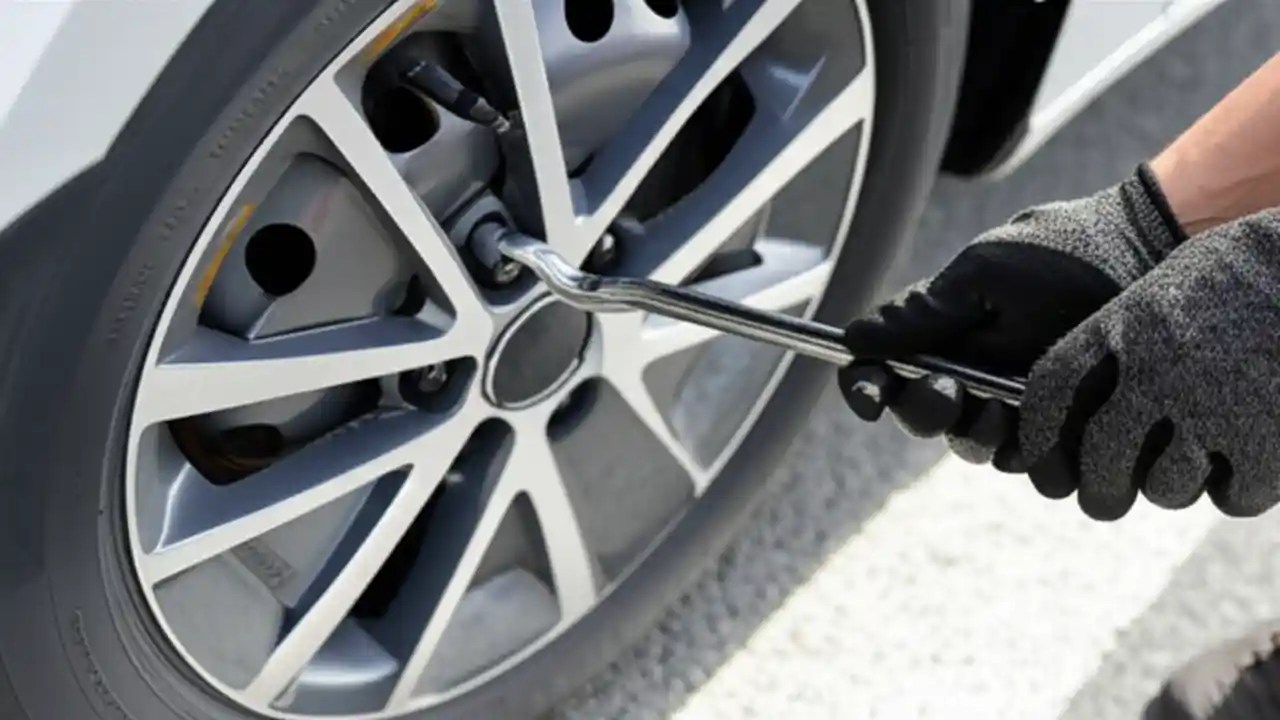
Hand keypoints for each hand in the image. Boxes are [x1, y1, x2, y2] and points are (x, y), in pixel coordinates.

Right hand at [842, 164, 1183, 467]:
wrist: (1151, 255)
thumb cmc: (1064, 255)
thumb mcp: (984, 277)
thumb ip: (921, 314)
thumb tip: (853, 340)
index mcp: (941, 341)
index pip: (881, 377)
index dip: (866, 390)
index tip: (872, 395)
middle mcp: (972, 379)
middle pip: (923, 421)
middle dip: (927, 411)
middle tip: (949, 388)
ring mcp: (1019, 408)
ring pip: (980, 450)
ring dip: (984, 432)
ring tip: (1007, 402)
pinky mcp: (1066, 432)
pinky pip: (1039, 468)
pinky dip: (1041, 449)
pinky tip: (1055, 419)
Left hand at [1020, 209, 1279, 519]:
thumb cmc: (1246, 272)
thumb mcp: (1169, 287)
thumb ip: (1122, 343)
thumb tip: (1081, 415)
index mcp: (1126, 323)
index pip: (1051, 392)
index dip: (1038, 438)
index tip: (1045, 464)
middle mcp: (1160, 368)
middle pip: (1102, 458)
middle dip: (1098, 491)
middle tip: (1102, 500)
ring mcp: (1216, 406)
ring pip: (1165, 487)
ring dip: (1170, 487)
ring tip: (1187, 468)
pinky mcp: (1271, 440)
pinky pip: (1232, 497)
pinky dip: (1234, 491)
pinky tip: (1244, 467)